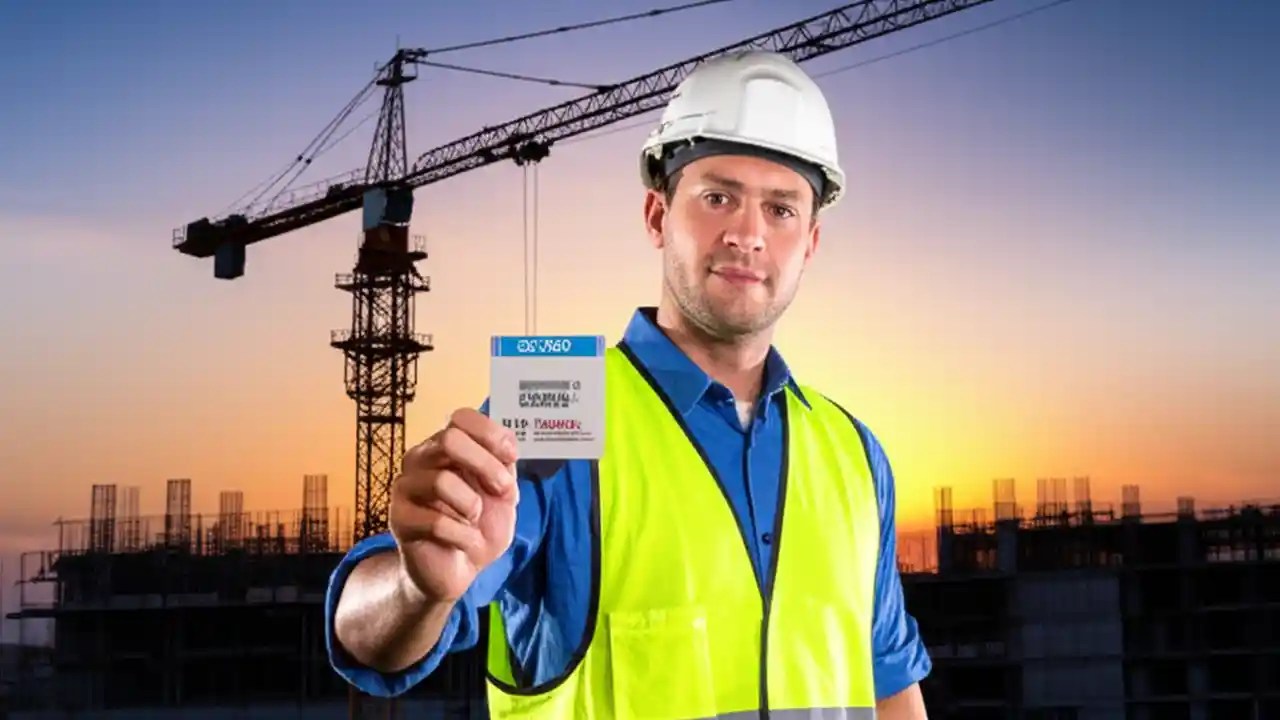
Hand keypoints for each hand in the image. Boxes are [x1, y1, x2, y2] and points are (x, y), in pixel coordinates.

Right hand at [389, 407, 519, 603]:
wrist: (457, 571)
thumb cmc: (478, 526)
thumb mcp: (501, 492)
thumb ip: (503, 464)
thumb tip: (506, 446)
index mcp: (445, 446)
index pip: (461, 417)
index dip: (491, 434)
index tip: (511, 459)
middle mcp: (420, 459)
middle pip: (449, 439)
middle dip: (486, 466)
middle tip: (502, 492)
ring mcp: (405, 487)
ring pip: (442, 480)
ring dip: (472, 505)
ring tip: (475, 521)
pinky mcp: (399, 519)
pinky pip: (436, 521)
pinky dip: (463, 536)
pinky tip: (465, 542)